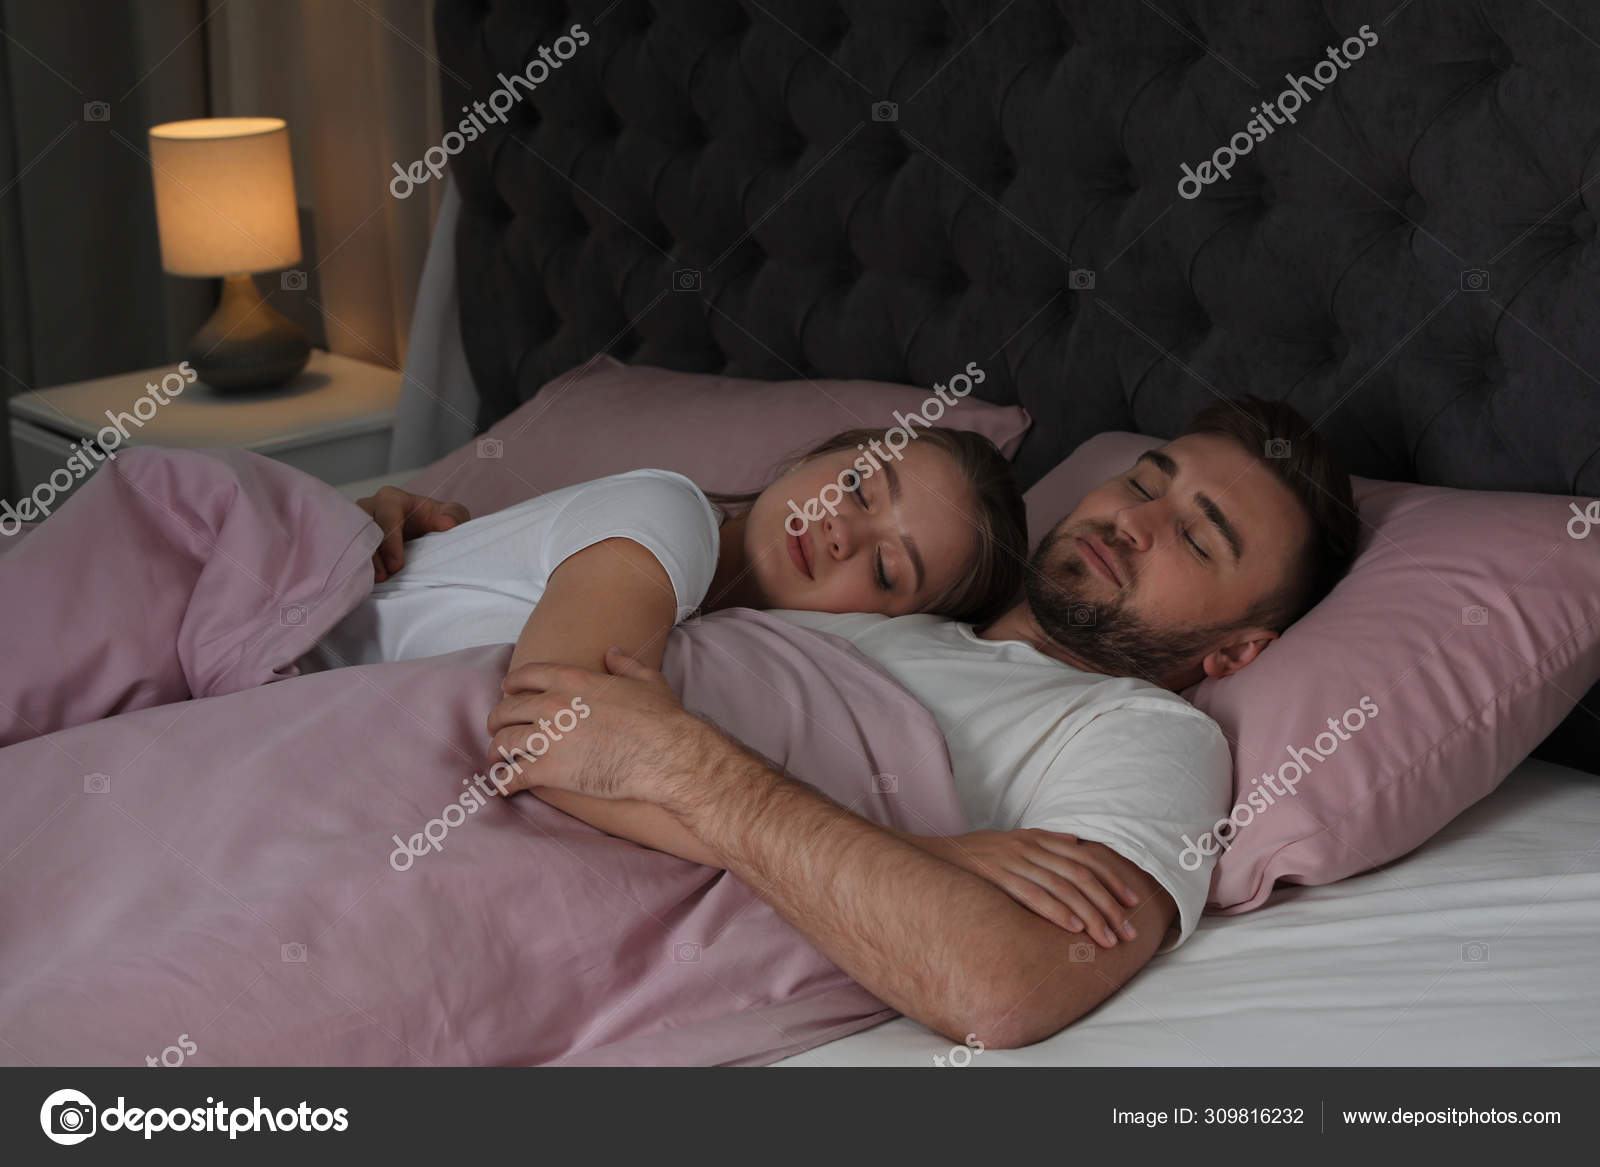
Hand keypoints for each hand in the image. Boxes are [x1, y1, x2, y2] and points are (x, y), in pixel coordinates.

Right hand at [356, 485, 469, 581]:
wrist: (424, 533)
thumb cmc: (436, 521)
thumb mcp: (452, 515)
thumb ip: (453, 515)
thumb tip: (447, 524)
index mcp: (391, 498)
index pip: (387, 514)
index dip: (390, 540)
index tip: (397, 565)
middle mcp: (369, 507)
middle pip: (364, 528)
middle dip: (374, 554)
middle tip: (384, 577)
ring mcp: (356, 523)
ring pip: (352, 540)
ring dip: (363, 562)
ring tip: (376, 581)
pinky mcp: (351, 539)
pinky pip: (346, 551)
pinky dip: (355, 565)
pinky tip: (364, 581)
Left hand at [485, 649, 717, 805]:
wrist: (666, 756)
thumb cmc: (662, 719)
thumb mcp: (648, 681)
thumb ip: (625, 665)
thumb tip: (612, 653)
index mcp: (573, 680)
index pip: (526, 675)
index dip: (512, 683)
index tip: (507, 690)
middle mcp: (553, 705)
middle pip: (507, 709)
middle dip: (497, 719)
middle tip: (497, 727)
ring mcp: (548, 738)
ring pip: (503, 742)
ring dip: (496, 751)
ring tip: (497, 759)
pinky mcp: (549, 771)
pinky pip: (512, 776)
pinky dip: (503, 782)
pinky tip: (503, 787)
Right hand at [912, 829, 1140, 946]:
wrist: (931, 856)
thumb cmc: (974, 856)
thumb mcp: (1012, 840)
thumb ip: (1044, 841)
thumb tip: (1077, 841)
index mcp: (1037, 838)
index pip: (1087, 858)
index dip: (1113, 879)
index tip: (1132, 903)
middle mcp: (1030, 846)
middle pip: (1081, 875)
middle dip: (1108, 905)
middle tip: (1127, 932)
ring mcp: (1014, 860)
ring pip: (1063, 887)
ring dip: (1090, 915)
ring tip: (1107, 938)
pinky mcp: (997, 876)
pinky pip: (1033, 894)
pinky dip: (1056, 911)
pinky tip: (1073, 928)